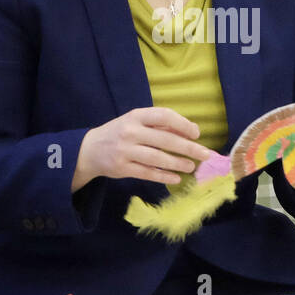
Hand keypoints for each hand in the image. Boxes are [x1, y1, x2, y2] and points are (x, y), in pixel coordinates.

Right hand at [73, 107, 217, 190]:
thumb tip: (191, 130)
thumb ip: (160, 125)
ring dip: (178, 163)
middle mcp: (130, 132)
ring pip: (157, 158)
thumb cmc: (119, 133)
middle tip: (205, 154)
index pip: (164, 116)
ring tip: (191, 166)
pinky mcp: (122, 168)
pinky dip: (164, 176)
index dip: (183, 124)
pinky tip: (176, 178)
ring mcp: (125, 151)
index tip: (196, 133)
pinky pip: (147, 173)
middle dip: (188, 147)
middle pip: (165, 140)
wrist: (89, 149)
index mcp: (136, 116)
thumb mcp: (136, 122)